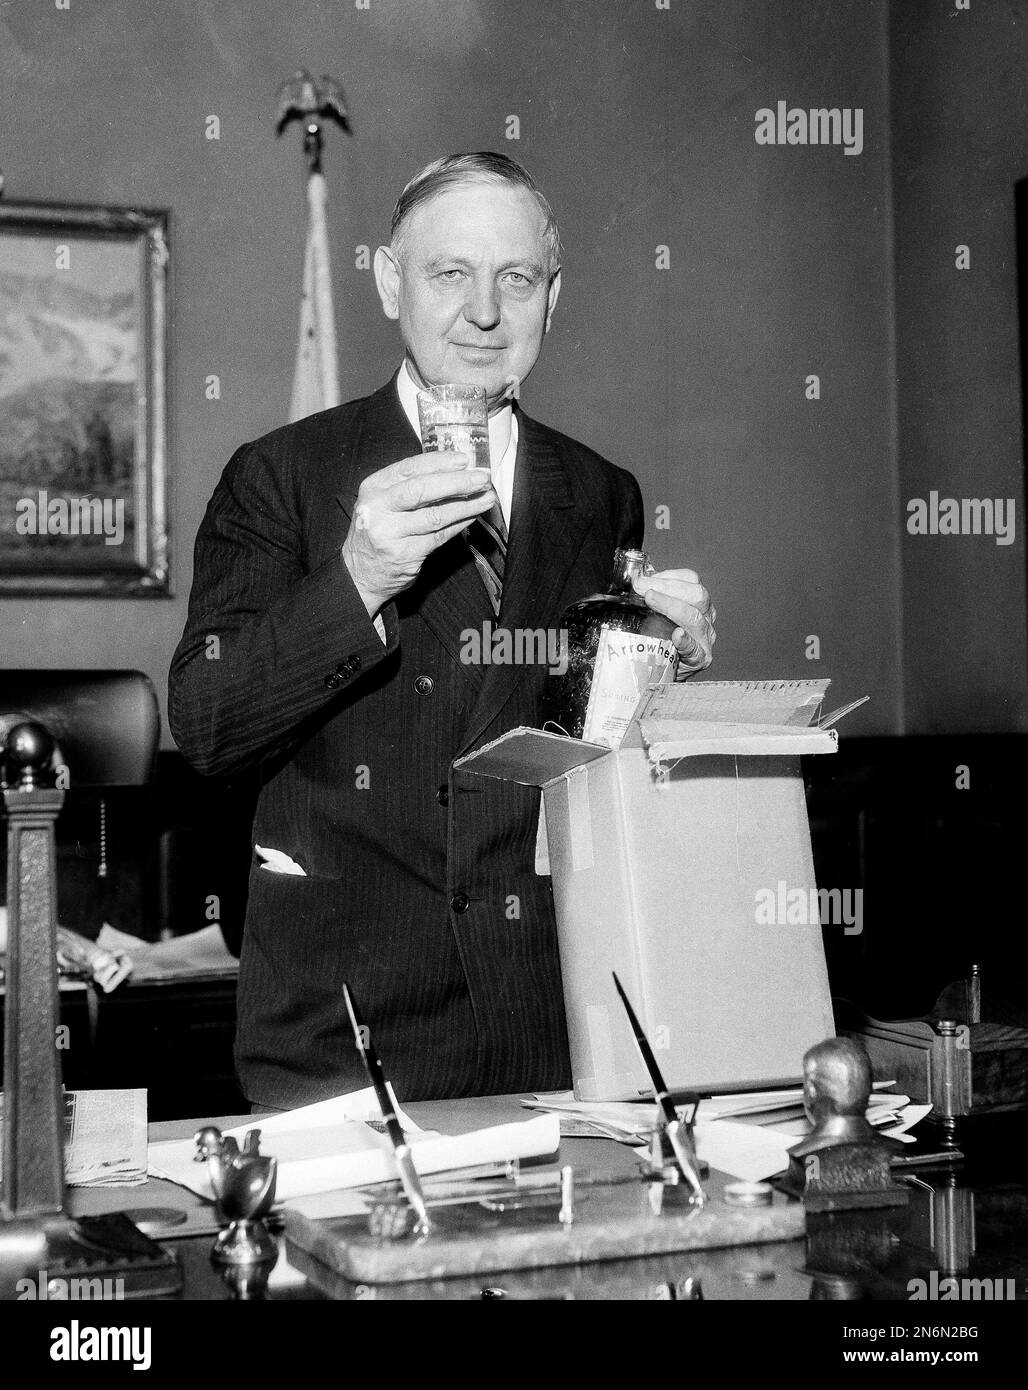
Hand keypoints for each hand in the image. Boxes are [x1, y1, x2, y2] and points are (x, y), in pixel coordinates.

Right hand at [342, 452, 495, 615]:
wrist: (359, 574)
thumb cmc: (378, 532)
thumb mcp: (382, 502)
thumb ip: (409, 486)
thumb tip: (454, 471)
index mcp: (373, 488)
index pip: (409, 468)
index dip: (440, 462)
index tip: (464, 459)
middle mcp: (378, 508)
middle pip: (422, 489)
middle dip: (457, 482)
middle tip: (481, 478)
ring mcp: (391, 533)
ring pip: (435, 515)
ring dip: (466, 505)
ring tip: (486, 498)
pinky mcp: (405, 555)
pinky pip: (440, 536)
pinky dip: (460, 524)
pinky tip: (472, 516)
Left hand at [632, 567, 715, 675]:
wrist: (661, 672)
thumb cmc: (658, 639)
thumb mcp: (655, 612)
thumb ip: (650, 595)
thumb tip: (634, 579)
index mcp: (697, 602)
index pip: (691, 580)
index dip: (667, 576)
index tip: (642, 580)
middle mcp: (706, 617)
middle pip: (697, 595)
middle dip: (667, 588)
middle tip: (643, 590)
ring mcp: (705, 639)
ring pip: (695, 618)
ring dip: (671, 606)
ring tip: (651, 600)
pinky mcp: (700, 659)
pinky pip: (695, 649)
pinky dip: (686, 641)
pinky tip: (677, 635)